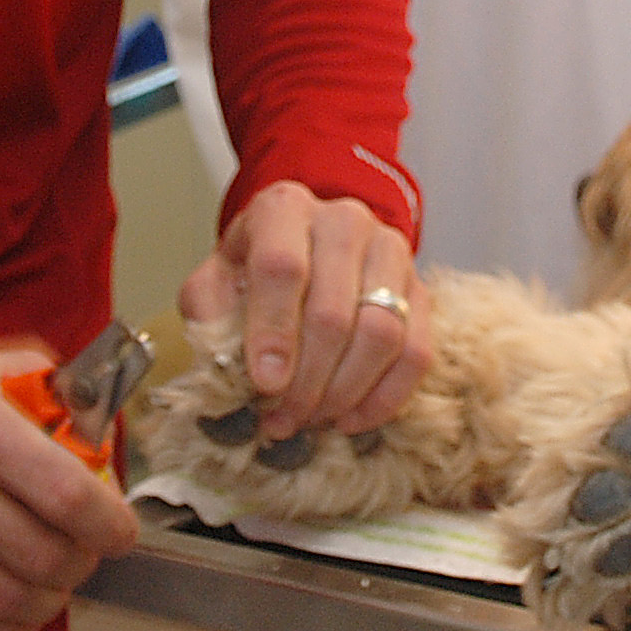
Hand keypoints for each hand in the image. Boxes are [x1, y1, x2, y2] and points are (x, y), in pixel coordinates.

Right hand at [0, 346, 140, 630]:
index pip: (66, 494)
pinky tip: (18, 603)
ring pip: (11, 601)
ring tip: (53, 577)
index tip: (119, 530)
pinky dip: (10, 627)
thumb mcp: (1, 369)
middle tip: (84, 551)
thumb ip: (65, 397)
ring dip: (51, 599)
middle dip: (83, 562)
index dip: (110, 524)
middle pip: (44, 557)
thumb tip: (107, 444)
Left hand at [176, 179, 428, 439]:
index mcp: (284, 210)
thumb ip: (211, 318)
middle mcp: (343, 221)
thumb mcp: (215, 283)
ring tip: (311, 421)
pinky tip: (351, 419)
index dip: (274, 331)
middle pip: (334, 311)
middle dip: (307, 381)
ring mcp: (389, 252)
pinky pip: (417, 352)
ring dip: (345, 392)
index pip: (282, 267)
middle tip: (283, 420)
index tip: (265, 385)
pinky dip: (385, 397)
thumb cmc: (253, 270)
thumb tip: (225, 372)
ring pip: (382, 334)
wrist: (303, 248)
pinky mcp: (418, 290)